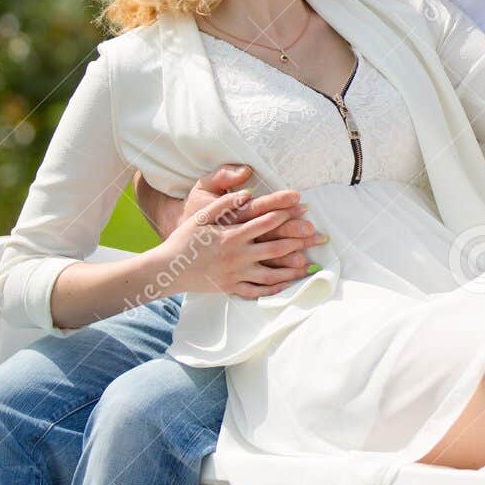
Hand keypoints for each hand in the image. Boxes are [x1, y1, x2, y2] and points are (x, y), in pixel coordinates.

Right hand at [155, 188, 322, 299]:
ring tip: (308, 265)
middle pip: (275, 248)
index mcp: (232, 236)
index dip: (284, 214)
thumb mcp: (201, 217)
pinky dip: (273, 289)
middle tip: (315, 236)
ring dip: (291, 269)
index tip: (301, 208)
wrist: (168, 269)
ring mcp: (235, 274)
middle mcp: (237, 256)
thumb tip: (246, 193)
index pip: (264, 223)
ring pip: (270, 274)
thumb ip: (224, 204)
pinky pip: (257, 291)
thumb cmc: (184, 240)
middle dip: (298, 241)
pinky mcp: (231, 287)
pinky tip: (287, 285)